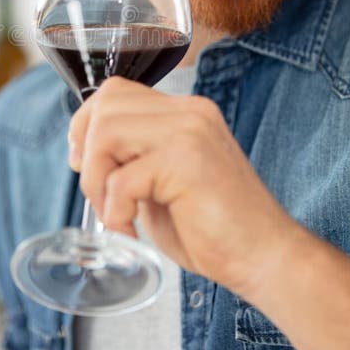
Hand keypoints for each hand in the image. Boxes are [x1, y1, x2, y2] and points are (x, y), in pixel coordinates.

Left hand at [68, 76, 299, 299]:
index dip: (86, 124)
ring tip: (116, 214)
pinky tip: (131, 230)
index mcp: (185, 113)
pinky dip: (115, 211)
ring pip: (107, 134)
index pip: (116, 91)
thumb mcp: (162, 182)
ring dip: (97, 182)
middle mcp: (189, 112)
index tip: (83, 162)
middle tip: (100, 195)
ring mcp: (189, 132)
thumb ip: (132, 159)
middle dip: (88, 153)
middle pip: (106, 104)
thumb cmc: (214, 230)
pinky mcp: (186, 162)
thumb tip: (85, 154)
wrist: (265, 258)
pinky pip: (121, 179)